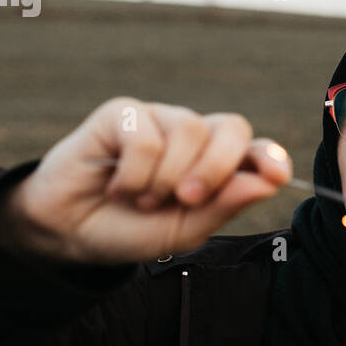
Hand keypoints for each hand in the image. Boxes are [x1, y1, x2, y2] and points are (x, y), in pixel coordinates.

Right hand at [0, 97, 292, 263]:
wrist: (70, 232)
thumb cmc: (130, 229)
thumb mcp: (182, 232)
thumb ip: (223, 207)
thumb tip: (266, 182)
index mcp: (215, 163)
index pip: (254, 147)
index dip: (269, 156)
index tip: (275, 176)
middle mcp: (192, 135)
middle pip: (232, 127)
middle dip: (217, 168)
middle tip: (187, 199)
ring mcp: (159, 119)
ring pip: (189, 131)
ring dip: (166, 178)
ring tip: (142, 199)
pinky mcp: (122, 113)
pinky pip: (146, 137)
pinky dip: (134, 174)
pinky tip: (118, 186)